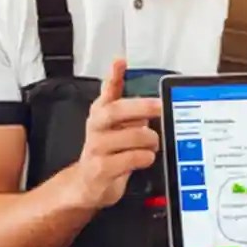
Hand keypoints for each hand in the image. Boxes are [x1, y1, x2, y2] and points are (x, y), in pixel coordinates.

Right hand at [72, 59, 160, 208]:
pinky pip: (131, 158)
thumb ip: (129, 109)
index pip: (106, 90)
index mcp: (101, 113)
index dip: (113, 75)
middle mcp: (96, 127)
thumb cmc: (107, 152)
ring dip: (149, 139)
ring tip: (153, 143)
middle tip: (159, 106)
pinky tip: (145, 157)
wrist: (87, 184)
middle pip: (115, 111)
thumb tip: (149, 99)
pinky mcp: (101, 168)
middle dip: (140, 106)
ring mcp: (96, 148)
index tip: (120, 62)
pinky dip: (145, 157)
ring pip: (130, 136)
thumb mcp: (116, 128)